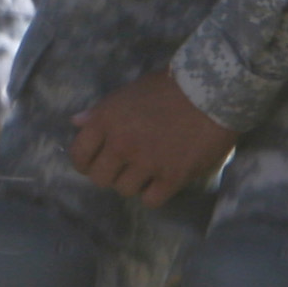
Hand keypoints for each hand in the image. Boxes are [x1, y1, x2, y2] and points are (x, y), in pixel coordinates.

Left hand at [70, 68, 239, 206]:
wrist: (211, 93)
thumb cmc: (168, 87)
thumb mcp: (128, 92)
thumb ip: (101, 111)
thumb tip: (76, 122)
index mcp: (106, 121)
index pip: (79, 154)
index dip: (84, 162)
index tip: (94, 162)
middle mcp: (121, 145)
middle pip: (99, 179)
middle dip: (108, 174)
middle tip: (122, 168)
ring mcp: (146, 163)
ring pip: (124, 190)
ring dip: (132, 183)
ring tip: (145, 172)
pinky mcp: (172, 177)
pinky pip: (151, 200)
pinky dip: (153, 194)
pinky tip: (161, 181)